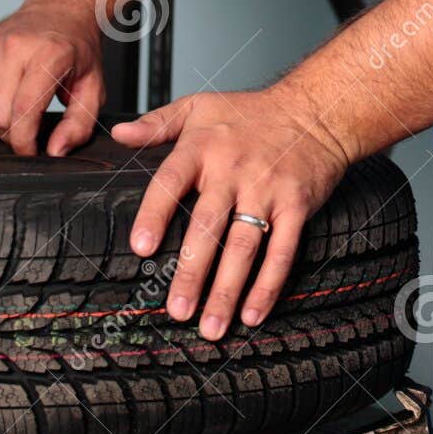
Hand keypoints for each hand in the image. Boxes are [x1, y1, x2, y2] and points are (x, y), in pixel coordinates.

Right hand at [0, 0, 103, 156]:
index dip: (25, 143)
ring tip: (8, 113)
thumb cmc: (76, 49)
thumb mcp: (93, 86)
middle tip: (26, 126)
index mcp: (47, 55)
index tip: (31, 151)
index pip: (23, 111)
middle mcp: (12, 48)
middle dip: (11, 134)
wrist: (59, 8)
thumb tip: (55, 151)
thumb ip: (79, 123)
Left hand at [111, 87, 349, 339]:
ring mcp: (266, 191)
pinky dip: (268, 285)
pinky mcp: (296, 207)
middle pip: (207, 227)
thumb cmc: (251, 112)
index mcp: (202, 148)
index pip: (171, 182)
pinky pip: (282, 251)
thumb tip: (118, 134)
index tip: (141, 247)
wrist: (315, 111)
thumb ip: (156, 123)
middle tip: (176, 310)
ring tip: (211, 326)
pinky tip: (253, 313)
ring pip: (243, 247)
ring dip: (227, 290)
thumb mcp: (198, 107)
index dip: (155, 214)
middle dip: (192, 272)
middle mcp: (233, 171)